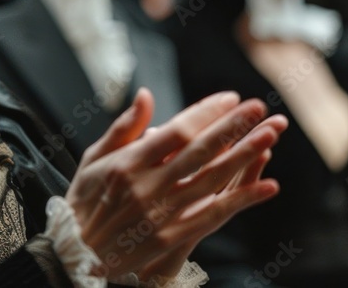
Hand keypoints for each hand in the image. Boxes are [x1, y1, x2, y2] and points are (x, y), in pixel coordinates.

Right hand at [65, 88, 286, 281]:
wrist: (75, 252)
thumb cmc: (85, 200)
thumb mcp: (94, 159)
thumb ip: (124, 127)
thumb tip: (147, 94)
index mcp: (127, 163)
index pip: (176, 131)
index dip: (206, 113)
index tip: (231, 98)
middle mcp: (146, 186)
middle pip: (200, 151)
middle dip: (233, 126)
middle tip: (261, 107)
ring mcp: (160, 214)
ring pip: (213, 179)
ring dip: (246, 155)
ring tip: (272, 134)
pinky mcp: (170, 238)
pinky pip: (214, 215)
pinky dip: (242, 199)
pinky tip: (268, 186)